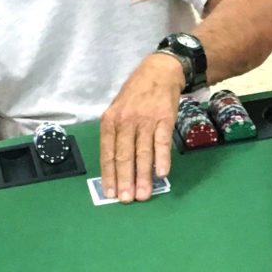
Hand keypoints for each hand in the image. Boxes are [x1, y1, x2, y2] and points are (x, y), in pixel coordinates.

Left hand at [99, 53, 185, 202]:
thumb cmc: (136, 95)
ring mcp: (145, 120)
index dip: (109, 175)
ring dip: (143, 176)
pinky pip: (162, 142)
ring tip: (143, 195)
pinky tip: (161, 174)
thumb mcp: (118, 111)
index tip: (111, 193)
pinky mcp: (164, 119)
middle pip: (124, 155)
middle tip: (126, 200)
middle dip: (125, 180)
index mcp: (110, 121)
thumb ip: (116, 135)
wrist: (159, 72)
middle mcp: (126, 121)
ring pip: (143, 152)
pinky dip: (161, 159)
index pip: (107, 153)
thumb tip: (115, 167)